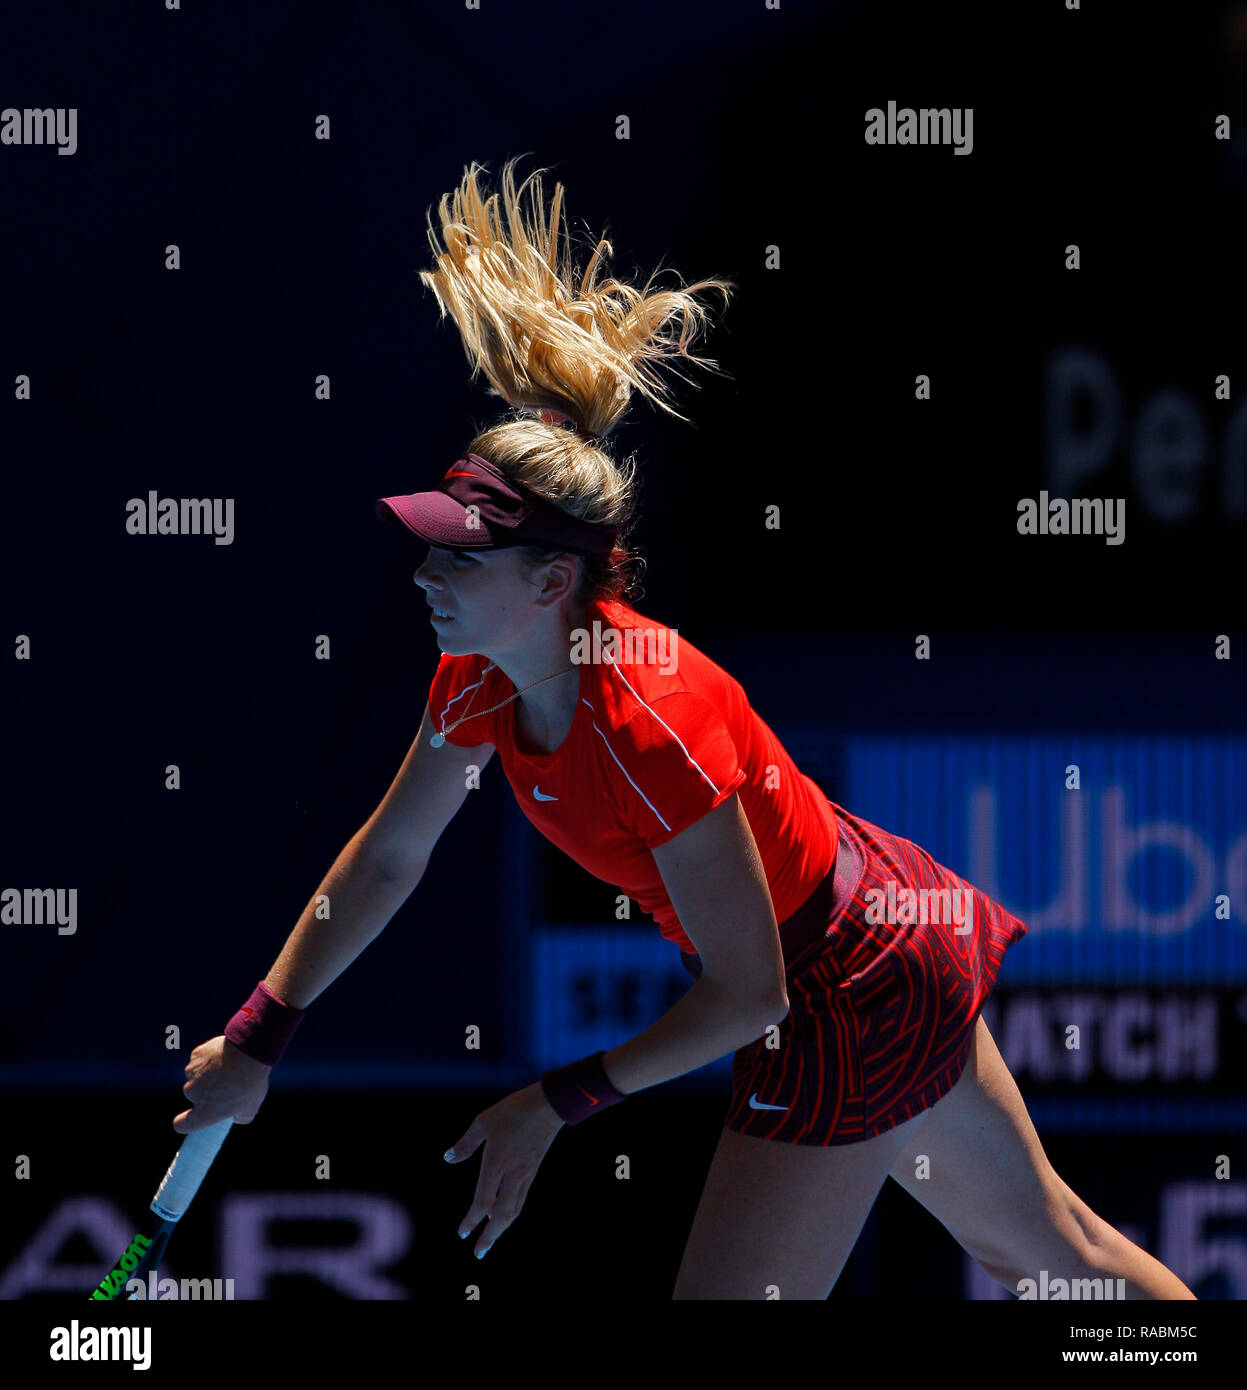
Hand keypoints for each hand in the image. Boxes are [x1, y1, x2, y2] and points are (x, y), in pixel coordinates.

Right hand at [173, 1035, 270, 1131]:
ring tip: (230, 1067)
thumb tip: (235, 1115)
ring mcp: (192, 1073)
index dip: (185, 1122)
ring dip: (209, 1074)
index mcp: (203, 1112)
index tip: (193, 1118)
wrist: (249, 1050)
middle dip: (207, 1091)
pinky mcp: (196, 1055)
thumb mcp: (251, 1107)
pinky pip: (201, 1060)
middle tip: (228, 1084)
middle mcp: (192, 1093)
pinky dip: (211, 1058)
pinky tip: (226, 1055)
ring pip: (197, 1076)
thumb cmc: (251, 1081)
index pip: (181, 1124)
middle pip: (194, 1095)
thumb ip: (240, 1116)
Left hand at [444, 1081, 563, 1258]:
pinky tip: (503, 1213)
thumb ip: (466, 1143)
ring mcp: (526, 1174)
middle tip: (479, 1254)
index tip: (462, 1234)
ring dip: (501, 1228)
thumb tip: (448, 1159)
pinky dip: (511, 1212)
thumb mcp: (484, 1121)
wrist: (550, 1105)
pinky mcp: (533, 1170)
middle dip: (489, 1237)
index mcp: (497, 1163)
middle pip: (502, 1215)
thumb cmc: (514, 1110)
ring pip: (514, 1210)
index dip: (471, 1220)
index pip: (482, 1201)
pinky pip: (521, 1198)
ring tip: (490, 1239)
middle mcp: (512, 1174)